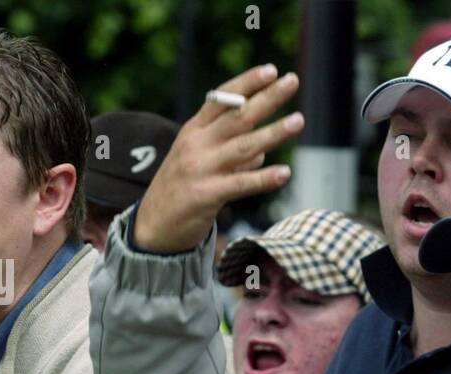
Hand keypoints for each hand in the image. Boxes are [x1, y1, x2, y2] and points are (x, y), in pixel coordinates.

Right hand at [134, 64, 304, 252]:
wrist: (153, 226)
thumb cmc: (182, 189)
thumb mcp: (199, 160)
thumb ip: (229, 151)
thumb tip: (262, 150)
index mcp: (193, 130)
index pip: (222, 99)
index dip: (247, 83)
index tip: (271, 70)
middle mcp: (196, 144)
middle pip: (237, 116)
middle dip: (267, 98)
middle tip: (292, 81)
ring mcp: (201, 169)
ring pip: (244, 147)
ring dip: (273, 133)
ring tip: (298, 120)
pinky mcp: (206, 195)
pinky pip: (241, 184)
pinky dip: (263, 178)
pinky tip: (285, 173)